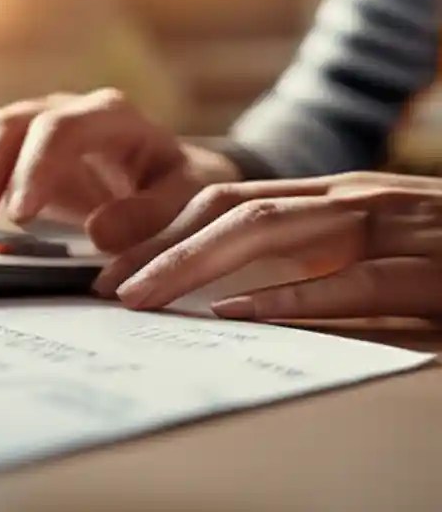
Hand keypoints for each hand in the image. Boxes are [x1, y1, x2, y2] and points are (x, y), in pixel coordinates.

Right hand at [0, 89, 238, 250]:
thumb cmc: (178, 187)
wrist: (169, 173)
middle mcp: (64, 108)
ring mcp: (34, 121)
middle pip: (8, 125)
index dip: (33, 169)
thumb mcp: (187, 200)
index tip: (19, 217)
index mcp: (111, 116)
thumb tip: (101, 231)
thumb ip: (153, 215)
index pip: (60, 129)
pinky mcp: (14, 143)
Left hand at [96, 172, 441, 319]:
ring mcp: (391, 229)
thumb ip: (306, 260)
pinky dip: (291, 297)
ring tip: (142, 294)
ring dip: (197, 264)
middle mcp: (352, 201)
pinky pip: (352, 283)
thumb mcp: (367, 250)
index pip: (227, 199)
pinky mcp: (429, 272)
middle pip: (234, 210)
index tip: (104, 251)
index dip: (160, 220)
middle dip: (159, 243)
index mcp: (332, 197)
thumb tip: (226, 292)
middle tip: (103, 281)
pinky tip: (238, 314)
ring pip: (275, 234)